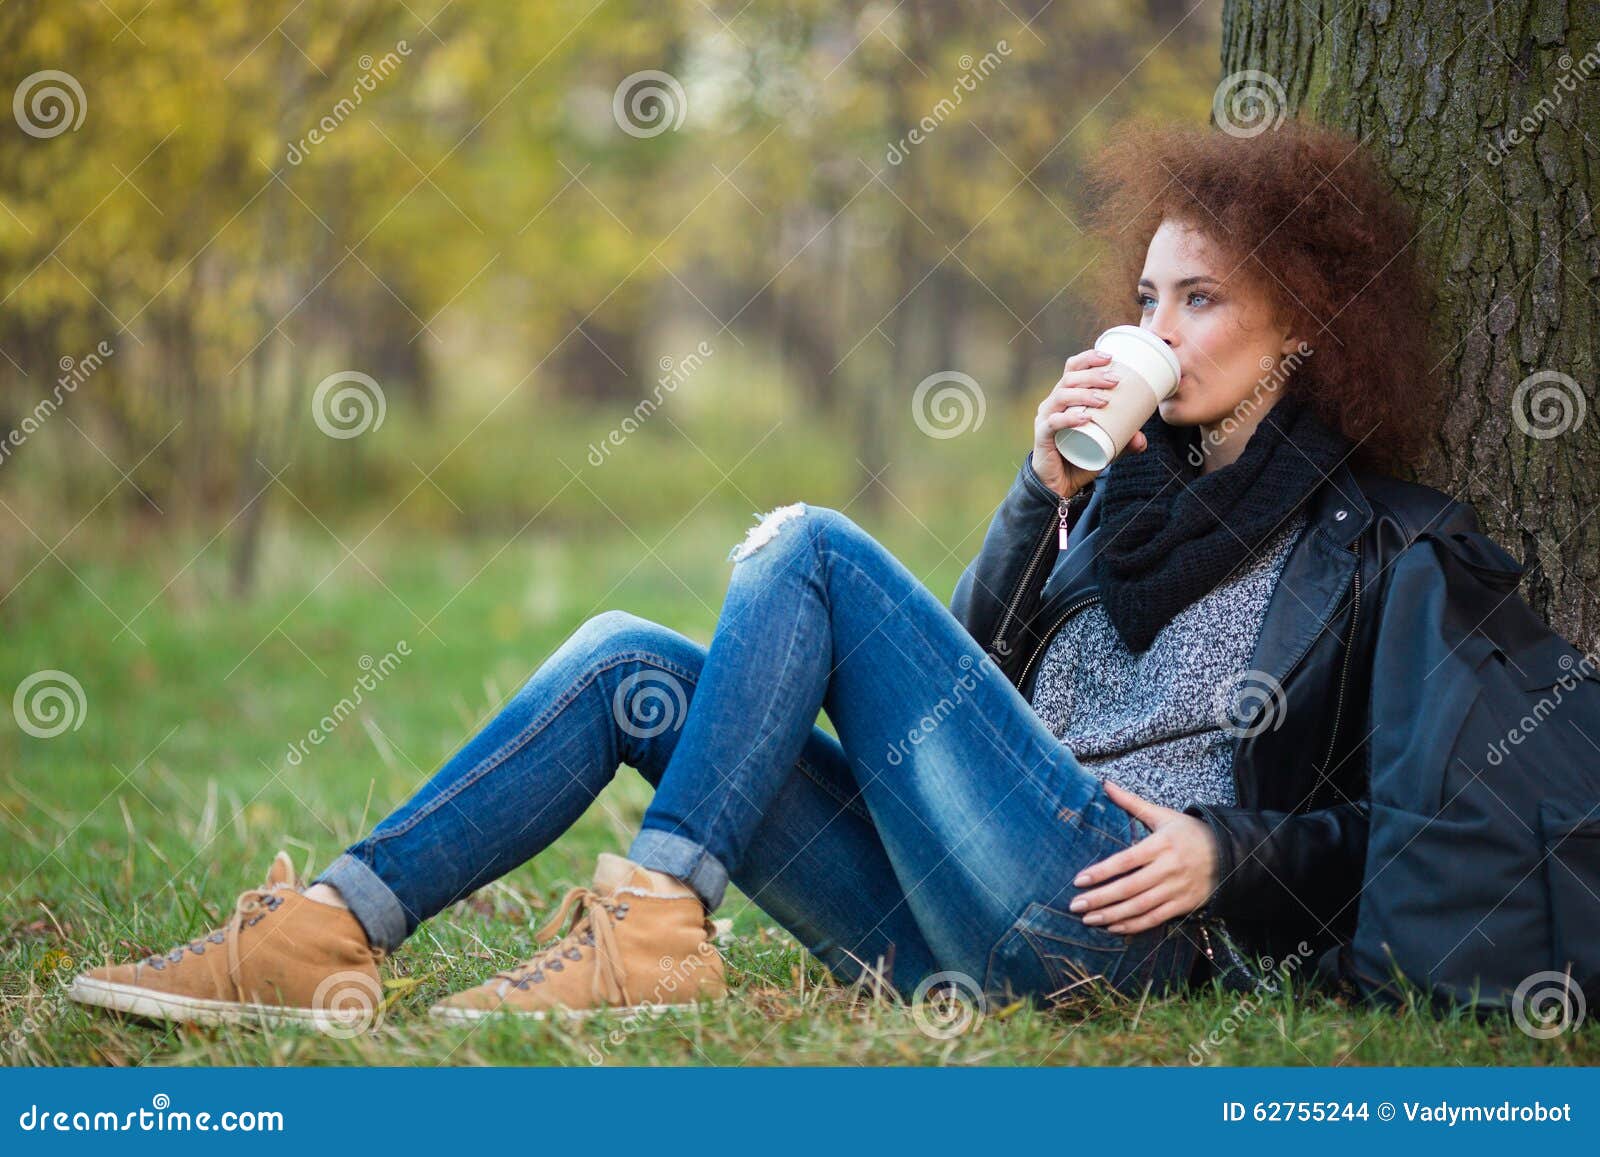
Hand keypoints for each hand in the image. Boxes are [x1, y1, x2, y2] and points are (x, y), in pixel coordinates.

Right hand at [1030, 349, 1148, 498]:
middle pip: (1069, 378)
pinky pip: (1053, 422)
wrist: (1060, 485)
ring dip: (1084, 394)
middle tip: (1115, 381)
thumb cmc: (1080, 457)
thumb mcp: (1107, 446)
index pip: (1073, 368)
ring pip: (1061, 396)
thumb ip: (1124, 442)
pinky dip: (1069, 418)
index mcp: (1066, 397)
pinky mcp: (1042, 436)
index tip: (1111, 357)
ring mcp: (1045, 418)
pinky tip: (1084, 419)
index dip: (1089, 358)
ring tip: (1105, 400)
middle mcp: (1053, 403)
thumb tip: (1141, 439)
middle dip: (1093, 375)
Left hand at [1068, 780, 1217, 934]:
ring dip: (1112, 915)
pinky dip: (1133, 925)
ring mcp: (1176, 889)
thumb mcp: (1164, 815)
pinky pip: (1155, 918)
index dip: (1101, 872)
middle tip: (1075, 906)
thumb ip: (1132, 803)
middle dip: (1100, 899)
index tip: (1079, 880)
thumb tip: (1106, 785)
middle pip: (1129, 887)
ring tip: (1089, 919)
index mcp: (1161, 845)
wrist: (1229, 854)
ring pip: (1140, 906)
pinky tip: (1113, 927)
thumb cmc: (1190, 832)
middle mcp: (1168, 869)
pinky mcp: (1183, 905)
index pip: (1126, 861)